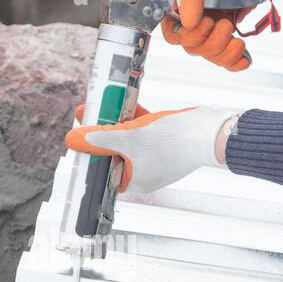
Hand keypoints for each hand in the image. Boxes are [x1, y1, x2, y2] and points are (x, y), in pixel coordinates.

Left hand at [66, 106, 236, 194]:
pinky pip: (143, 130)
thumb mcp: (129, 137)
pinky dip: (133, 117)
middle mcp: (144, 171)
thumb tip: (72, 140)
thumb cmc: (171, 141)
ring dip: (114, 120)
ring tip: (99, 102)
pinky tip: (122, 101)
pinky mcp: (165, 141)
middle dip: (99, 131)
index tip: (79, 136)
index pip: (103, 169)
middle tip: (86, 113)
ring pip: (128, 138)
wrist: (211, 132)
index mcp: (134, 180)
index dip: (90, 153)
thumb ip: (100, 138)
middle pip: (113, 150)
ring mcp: (155, 156)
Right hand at [161, 0, 275, 71]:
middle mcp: (192, 17)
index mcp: (179, 2)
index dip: (186, 35)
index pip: (171, 31)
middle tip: (225, 23)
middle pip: (190, 47)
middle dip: (209, 41)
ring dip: (224, 50)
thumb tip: (187, 23)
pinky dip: (234, 61)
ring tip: (235, 32)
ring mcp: (210, 27)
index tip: (206, 21)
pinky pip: (224, 58)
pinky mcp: (226, 34)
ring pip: (208, 54)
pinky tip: (243, 57)